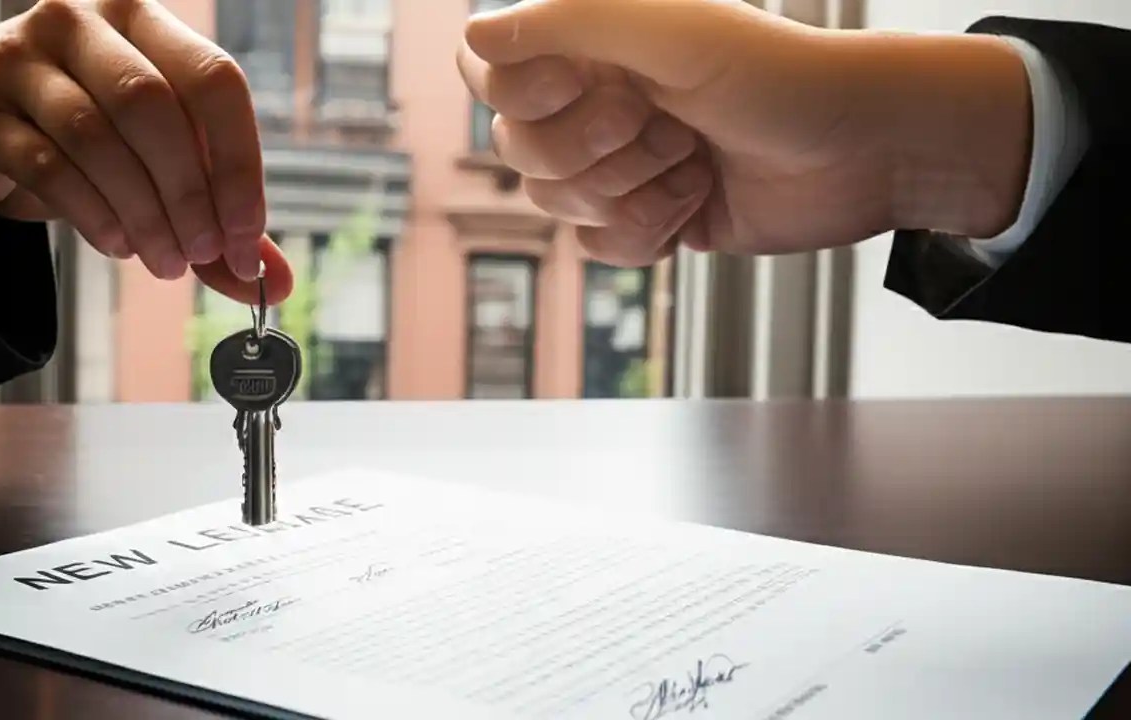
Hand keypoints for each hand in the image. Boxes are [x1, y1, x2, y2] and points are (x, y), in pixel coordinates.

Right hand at [0, 0, 291, 304]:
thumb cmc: (83, 130)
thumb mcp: (156, 157)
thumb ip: (217, 212)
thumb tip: (278, 282)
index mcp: (144, 21)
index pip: (214, 80)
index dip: (239, 164)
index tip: (248, 235)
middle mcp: (80, 22)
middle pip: (153, 107)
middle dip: (190, 196)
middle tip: (204, 255)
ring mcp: (18, 56)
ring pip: (97, 138)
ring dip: (145, 214)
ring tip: (166, 260)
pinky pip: (47, 166)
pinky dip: (95, 216)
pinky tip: (119, 244)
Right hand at [458, 0, 1030, 266]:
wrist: (866, 151)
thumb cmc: (781, 75)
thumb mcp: (670, 32)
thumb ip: (564, 25)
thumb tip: (472, 38)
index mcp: (594, 44)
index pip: (495, 75)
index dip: (529, 94)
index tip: (592, 82)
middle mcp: (598, 100)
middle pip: (520, 150)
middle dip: (595, 150)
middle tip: (667, 123)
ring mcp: (622, 164)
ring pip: (556, 204)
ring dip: (630, 190)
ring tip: (695, 159)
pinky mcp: (649, 219)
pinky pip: (599, 248)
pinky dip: (647, 233)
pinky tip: (697, 202)